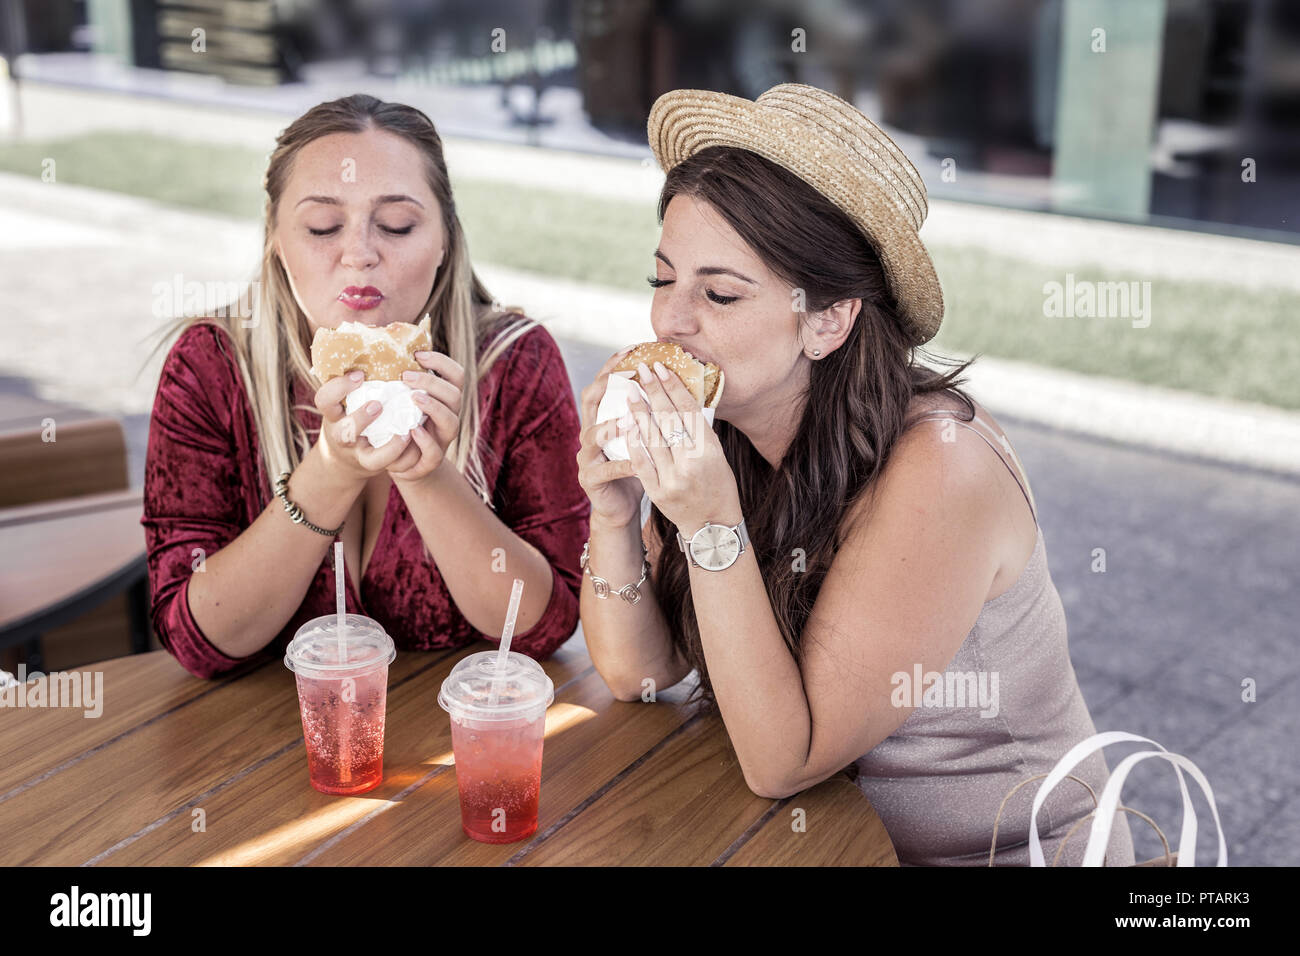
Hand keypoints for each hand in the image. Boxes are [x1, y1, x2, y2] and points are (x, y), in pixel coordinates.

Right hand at [314, 370, 414, 481]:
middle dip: (361, 418)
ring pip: (371, 458)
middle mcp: (343, 435)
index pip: (323, 400)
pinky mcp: (377, 465)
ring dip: (389, 445)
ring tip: (406, 429)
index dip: (337, 388)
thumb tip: (377, 331)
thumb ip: (357, 373)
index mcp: (334, 412)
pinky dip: (400, 454)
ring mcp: (360, 454)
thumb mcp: (345, 394)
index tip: (358, 374)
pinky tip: (410, 437)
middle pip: (343, 432)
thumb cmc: (351, 411)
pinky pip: (389, 465)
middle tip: (379, 403)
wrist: (351, 453)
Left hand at [384, 349, 464, 482]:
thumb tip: (381, 343)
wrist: (395, 461)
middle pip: (455, 395)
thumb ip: (399, 379)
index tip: (417, 354)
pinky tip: (412, 429)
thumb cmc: (395, 421)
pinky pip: (435, 453)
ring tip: (413, 398)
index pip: (456, 374)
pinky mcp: (430, 462)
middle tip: (406, 375)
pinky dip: (425, 440)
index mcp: (444, 399)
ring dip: (433, 407)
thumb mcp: (399, 398)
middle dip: (432, 382)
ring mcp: (442, 439)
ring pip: (451, 422)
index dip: (442, 362)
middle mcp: (448, 416)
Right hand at [576, 345, 644, 528]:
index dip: (614, 366)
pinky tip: (639, 461)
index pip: (603, 383)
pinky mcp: (590, 479)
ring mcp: (586, 457)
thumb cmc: (639, 468)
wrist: (621, 506)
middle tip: (628, 376)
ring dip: (611, 425)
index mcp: (603, 418)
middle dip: (607, 385)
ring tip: (630, 419)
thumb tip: (681, 384)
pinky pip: (606, 469)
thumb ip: (654, 415)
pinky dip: (623, 464)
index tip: (632, 351)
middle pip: (590, 401)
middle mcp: (589, 433)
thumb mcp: (647, 438)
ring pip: (593, 435)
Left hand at [621, 359, 739, 532]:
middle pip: (668, 419)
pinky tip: (626, 424)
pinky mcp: (658, 492)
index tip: (660, 368)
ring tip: (629, 392)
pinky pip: (641, 462)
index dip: (673, 387)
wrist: (713, 528)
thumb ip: (700, 431)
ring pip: (652, 438)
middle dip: (653, 391)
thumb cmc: (718, 486)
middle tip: (641, 370)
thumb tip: (680, 398)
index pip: (688, 411)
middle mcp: (692, 462)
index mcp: (710, 450)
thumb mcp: (717, 455)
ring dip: (638, 412)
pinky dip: (633, 441)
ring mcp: (673, 478)